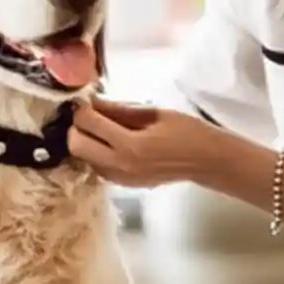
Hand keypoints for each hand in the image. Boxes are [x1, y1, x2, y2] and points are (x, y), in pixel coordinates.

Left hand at [67, 97, 219, 187]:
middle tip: (89, 114)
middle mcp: (120, 166)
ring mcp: (121, 179)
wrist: (206, 161)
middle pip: (77, 146)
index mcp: (130, 145)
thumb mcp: (155, 113)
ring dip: (85, 141)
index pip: (89, 123)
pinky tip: (111, 143)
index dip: (82, 107)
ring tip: (101, 127)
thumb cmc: (186, 131)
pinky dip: (96, 153)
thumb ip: (121, 108)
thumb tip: (93, 100)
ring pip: (84, 159)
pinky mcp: (124, 185)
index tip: (86, 98)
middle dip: (77, 127)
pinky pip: (98, 168)